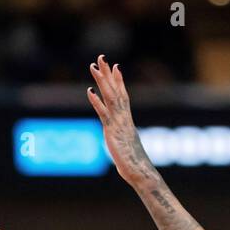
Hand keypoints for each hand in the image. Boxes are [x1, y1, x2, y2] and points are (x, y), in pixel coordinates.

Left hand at [87, 55, 156, 187]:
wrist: (140, 172)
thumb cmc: (134, 164)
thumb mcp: (126, 147)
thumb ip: (122, 140)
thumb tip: (122, 142)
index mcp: (126, 120)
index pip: (123, 95)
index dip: (118, 81)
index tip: (115, 67)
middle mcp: (123, 117)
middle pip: (115, 91)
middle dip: (108, 74)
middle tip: (102, 58)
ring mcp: (118, 123)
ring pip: (110, 97)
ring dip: (102, 81)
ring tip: (94, 66)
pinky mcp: (112, 131)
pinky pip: (103, 114)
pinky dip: (97, 102)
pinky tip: (90, 91)